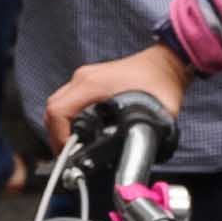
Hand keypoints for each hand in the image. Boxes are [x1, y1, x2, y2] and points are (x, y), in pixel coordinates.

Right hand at [42, 45, 191, 146]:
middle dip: (56, 135)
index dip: (58, 136)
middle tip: (68, 154)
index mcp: (93, 84)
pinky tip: (81, 131)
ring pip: (59, 104)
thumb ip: (143, 136)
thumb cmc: (161, 82)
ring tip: (72, 146)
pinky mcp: (90, 80)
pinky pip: (69, 100)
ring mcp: (86, 77)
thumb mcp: (155, 115)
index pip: (59, 110)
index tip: (68, 152)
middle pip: (53, 108)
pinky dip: (69, 117)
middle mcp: (84, 78)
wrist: (168, 62)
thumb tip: (134, 157)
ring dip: (62, 126)